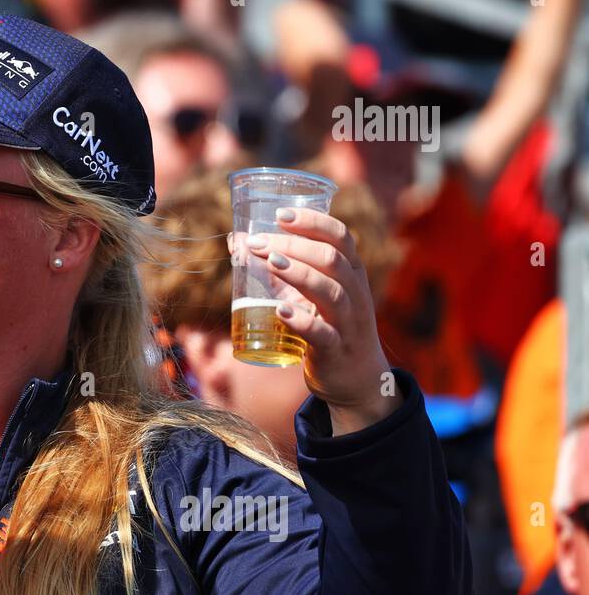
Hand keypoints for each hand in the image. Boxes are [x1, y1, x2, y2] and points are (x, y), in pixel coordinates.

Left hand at [238, 207, 402, 433]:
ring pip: (332, 292)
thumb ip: (279, 267)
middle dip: (294, 245)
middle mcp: (355, 294)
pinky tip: (281, 311)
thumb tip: (237, 240)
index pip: (340, 237)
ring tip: (270, 262)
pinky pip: (323, 334)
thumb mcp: (310, 294)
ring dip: (299, 274)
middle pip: (331, 259)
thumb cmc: (327, 326)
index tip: (280, 214)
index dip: (313, 222)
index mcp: (351, 273)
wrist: (356, 380)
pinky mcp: (337, 351)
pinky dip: (302, 321)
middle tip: (257, 242)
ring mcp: (349, 323)